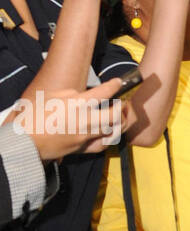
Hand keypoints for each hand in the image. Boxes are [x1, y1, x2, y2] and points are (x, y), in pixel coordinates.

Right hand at [6, 77, 125, 158]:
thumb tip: (85, 95)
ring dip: (119, 123)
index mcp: (76, 104)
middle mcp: (84, 121)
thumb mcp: (52, 96)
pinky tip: (108, 132)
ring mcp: (85, 136)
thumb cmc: (34, 117)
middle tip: (121, 104)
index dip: (115, 85)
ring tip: (118, 118)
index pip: (103, 92)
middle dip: (121, 108)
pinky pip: (103, 145)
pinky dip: (109, 138)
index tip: (118, 83)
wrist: (27, 141)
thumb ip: (72, 94)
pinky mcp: (82, 148)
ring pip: (113, 131)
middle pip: (115, 115)